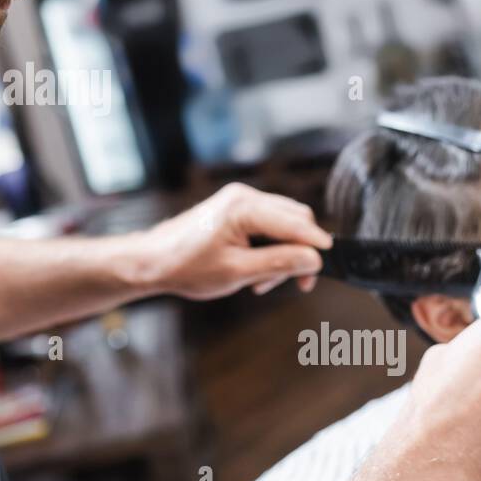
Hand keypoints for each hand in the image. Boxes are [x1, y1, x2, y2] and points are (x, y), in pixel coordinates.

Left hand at [134, 182, 331, 299]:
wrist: (153, 261)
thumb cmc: (187, 266)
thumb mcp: (238, 272)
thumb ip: (279, 263)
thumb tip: (314, 259)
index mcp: (244, 207)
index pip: (295, 222)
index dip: (315, 244)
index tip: (328, 265)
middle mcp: (244, 196)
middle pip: (295, 220)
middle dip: (298, 253)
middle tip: (294, 284)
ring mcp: (240, 202)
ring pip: (283, 224)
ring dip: (283, 254)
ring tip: (261, 283)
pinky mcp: (236, 211)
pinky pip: (267, 226)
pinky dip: (269, 249)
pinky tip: (254, 272)